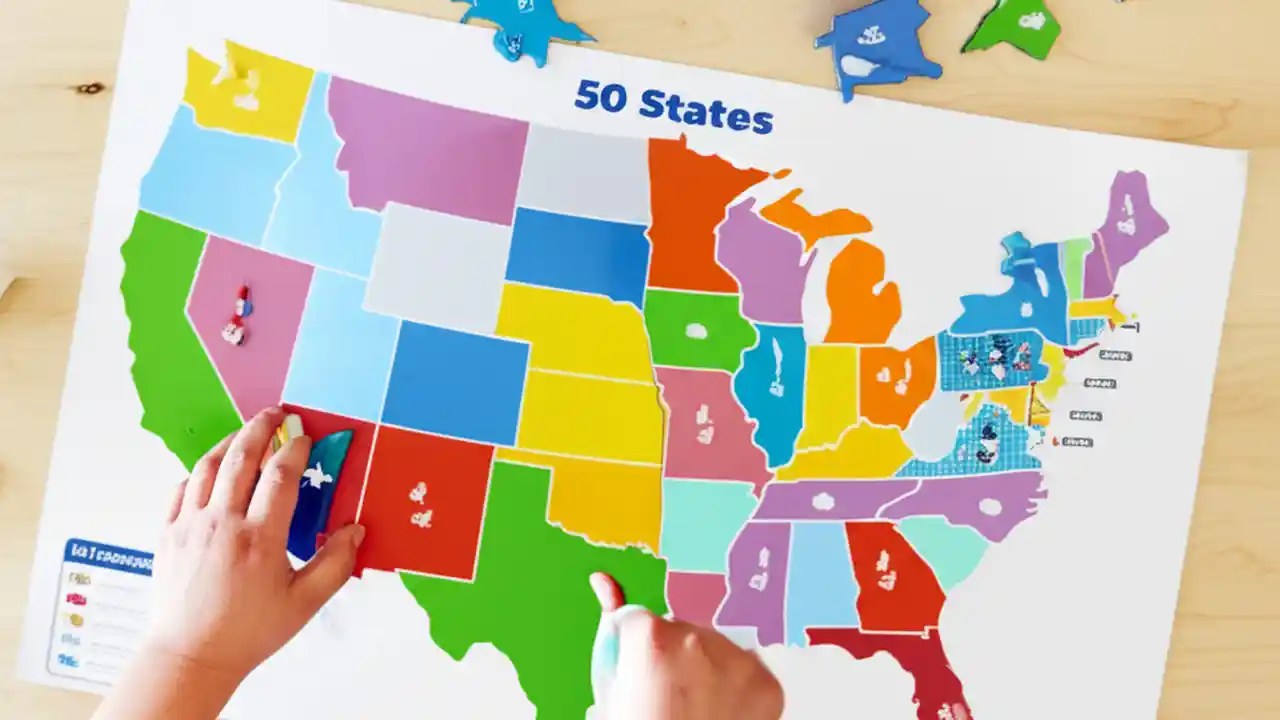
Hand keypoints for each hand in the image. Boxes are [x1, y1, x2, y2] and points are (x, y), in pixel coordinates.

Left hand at [145, 407, 363, 686]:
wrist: (190, 656)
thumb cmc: (249, 633)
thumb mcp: (304, 603)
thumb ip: (335, 564)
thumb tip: (355, 530)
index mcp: (259, 539)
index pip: (280, 476)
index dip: (296, 449)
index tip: (307, 438)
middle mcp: (221, 524)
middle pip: (241, 457)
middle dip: (261, 428)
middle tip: (277, 413)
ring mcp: (190, 526)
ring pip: (208, 466)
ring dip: (229, 441)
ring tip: (246, 431)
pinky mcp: (168, 534)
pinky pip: (181, 488)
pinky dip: (199, 471)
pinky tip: (212, 470)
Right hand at [591, 573, 783, 719]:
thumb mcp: (612, 690)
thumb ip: (610, 629)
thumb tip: (603, 582)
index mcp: (650, 636)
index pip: (635, 620)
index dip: (632, 652)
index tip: (635, 676)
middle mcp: (697, 638)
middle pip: (679, 632)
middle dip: (671, 656)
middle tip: (664, 700)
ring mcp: (737, 660)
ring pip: (715, 648)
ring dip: (705, 668)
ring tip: (692, 711)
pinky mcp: (766, 684)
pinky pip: (747, 670)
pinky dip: (736, 688)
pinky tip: (718, 715)